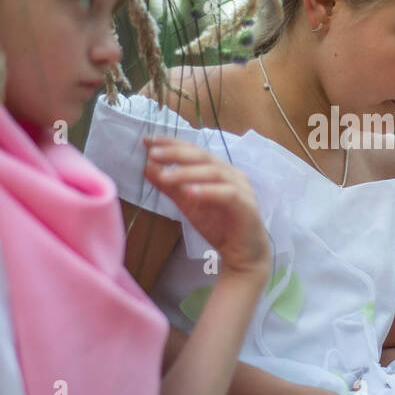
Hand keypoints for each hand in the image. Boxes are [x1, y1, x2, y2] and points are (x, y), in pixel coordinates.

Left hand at [143, 137, 268, 276]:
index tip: (148, 141)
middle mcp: (231, 174)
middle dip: (176, 154)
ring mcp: (241, 188)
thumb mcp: (187, 203)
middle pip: (203, 157)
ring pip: (214, 173)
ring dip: (187, 173)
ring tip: (164, 176)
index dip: (172, 143)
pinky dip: (208, 191)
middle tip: (153, 154)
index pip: (194, 150)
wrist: (243, 254)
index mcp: (218, 169)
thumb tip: (148, 166)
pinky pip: (227, 194)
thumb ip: (170, 186)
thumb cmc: (218, 225)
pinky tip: (190, 192)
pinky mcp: (246, 206)